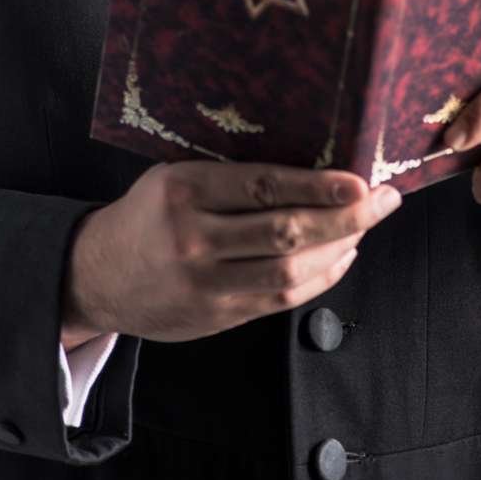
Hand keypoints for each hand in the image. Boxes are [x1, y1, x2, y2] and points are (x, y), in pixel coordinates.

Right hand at [61, 161, 402, 344]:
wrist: (96, 276)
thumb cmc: (147, 214)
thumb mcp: (173, 177)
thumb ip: (228, 176)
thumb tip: (309, 163)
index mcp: (183, 191)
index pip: (262, 187)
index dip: (316, 186)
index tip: (359, 178)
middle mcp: (194, 239)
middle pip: (285, 232)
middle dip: (345, 216)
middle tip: (384, 200)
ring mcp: (206, 283)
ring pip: (289, 271)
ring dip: (339, 247)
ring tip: (368, 224)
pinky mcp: (218, 316)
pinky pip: (281, 299)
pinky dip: (320, 278)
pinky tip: (343, 255)